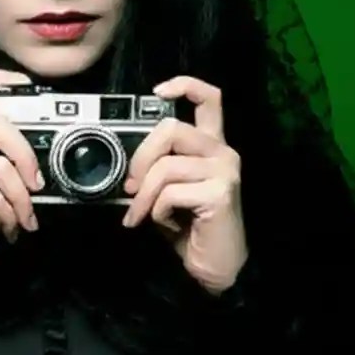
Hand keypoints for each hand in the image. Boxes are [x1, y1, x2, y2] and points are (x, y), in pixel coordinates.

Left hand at [120, 75, 247, 294]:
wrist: (214, 268)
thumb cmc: (191, 229)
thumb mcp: (170, 191)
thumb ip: (158, 168)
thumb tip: (129, 170)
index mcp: (211, 146)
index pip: (209, 99)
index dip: (184, 85)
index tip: (158, 92)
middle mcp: (222, 152)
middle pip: (171, 129)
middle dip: (140, 158)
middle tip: (130, 186)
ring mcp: (224, 171)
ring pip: (165, 166)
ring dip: (144, 195)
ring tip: (140, 215)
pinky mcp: (220, 192)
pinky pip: (170, 192)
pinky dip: (157, 211)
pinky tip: (166, 224)